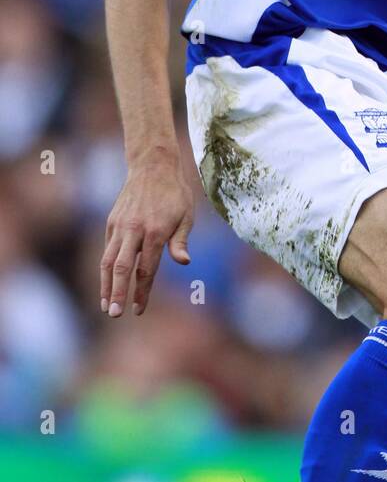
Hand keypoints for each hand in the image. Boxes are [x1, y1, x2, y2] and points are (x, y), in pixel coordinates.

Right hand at [101, 152, 193, 316]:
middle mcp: (134, 230)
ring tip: (105, 306)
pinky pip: (107, 249)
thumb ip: (180, 241)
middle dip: (118, 293)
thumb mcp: (186, 216)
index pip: (146, 269)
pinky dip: (106, 268)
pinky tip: (107, 283)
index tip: (138, 311)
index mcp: (155, 231)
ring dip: (106, 285)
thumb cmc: (176, 193)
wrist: (153, 166)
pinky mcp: (112, 222)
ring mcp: (120, 226)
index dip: (142, 292)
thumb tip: (184, 262)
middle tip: (114, 314)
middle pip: (123, 268)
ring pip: (108, 260)